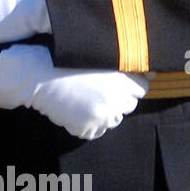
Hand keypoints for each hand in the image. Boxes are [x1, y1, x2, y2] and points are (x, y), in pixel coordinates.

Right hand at [0, 44, 149, 140]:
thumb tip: (151, 74)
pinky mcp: (89, 127)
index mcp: (121, 77)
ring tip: (82, 100)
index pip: (141, 88)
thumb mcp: (97, 58)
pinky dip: (87, 125)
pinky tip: (74, 110)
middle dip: (116, 101)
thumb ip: (123, 67)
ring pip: (114, 120)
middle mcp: (116, 96)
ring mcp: (103, 114)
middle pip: (129, 105)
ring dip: (102, 114)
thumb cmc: (65, 63)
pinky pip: (96, 131)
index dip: (129, 87)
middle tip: (95, 92)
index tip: (116, 84)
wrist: (38, 76)